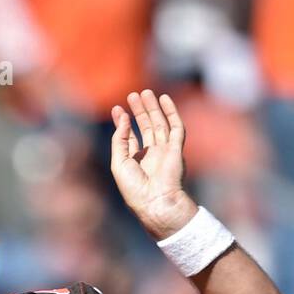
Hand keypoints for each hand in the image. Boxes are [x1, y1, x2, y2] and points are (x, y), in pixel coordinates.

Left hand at [110, 90, 195, 240]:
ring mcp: (165, 151)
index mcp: (135, 161)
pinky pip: (176, 126)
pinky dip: (171, 112)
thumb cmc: (134, 188)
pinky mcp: (176, 149)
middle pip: (146, 127)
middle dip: (139, 110)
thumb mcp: (118, 162)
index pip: (130, 136)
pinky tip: (164, 99)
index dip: (123, 122)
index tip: (117, 108)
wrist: (155, 201)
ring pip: (159, 124)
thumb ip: (119, 139)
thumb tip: (122, 117)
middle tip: (132, 95)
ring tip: (145, 92)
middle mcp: (151, 155)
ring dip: (153, 108)